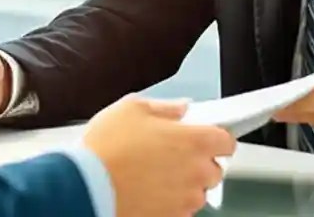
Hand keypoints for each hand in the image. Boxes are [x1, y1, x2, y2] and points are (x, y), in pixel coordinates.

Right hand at [84, 96, 234, 216]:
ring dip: (184, 184)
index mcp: (194, 140)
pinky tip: (147, 191)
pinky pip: (180, 210)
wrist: (86, 185)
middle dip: (198, 162)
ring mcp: (186, 199)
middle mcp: (197, 172)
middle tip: (171, 155)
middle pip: (215, 169)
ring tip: (154, 175)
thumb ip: (164, 107)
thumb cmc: (107, 147)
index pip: (227, 141)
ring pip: (197, 192)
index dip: (216, 137)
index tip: (205, 136)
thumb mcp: (131, 108)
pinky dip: (170, 202)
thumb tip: (180, 108)